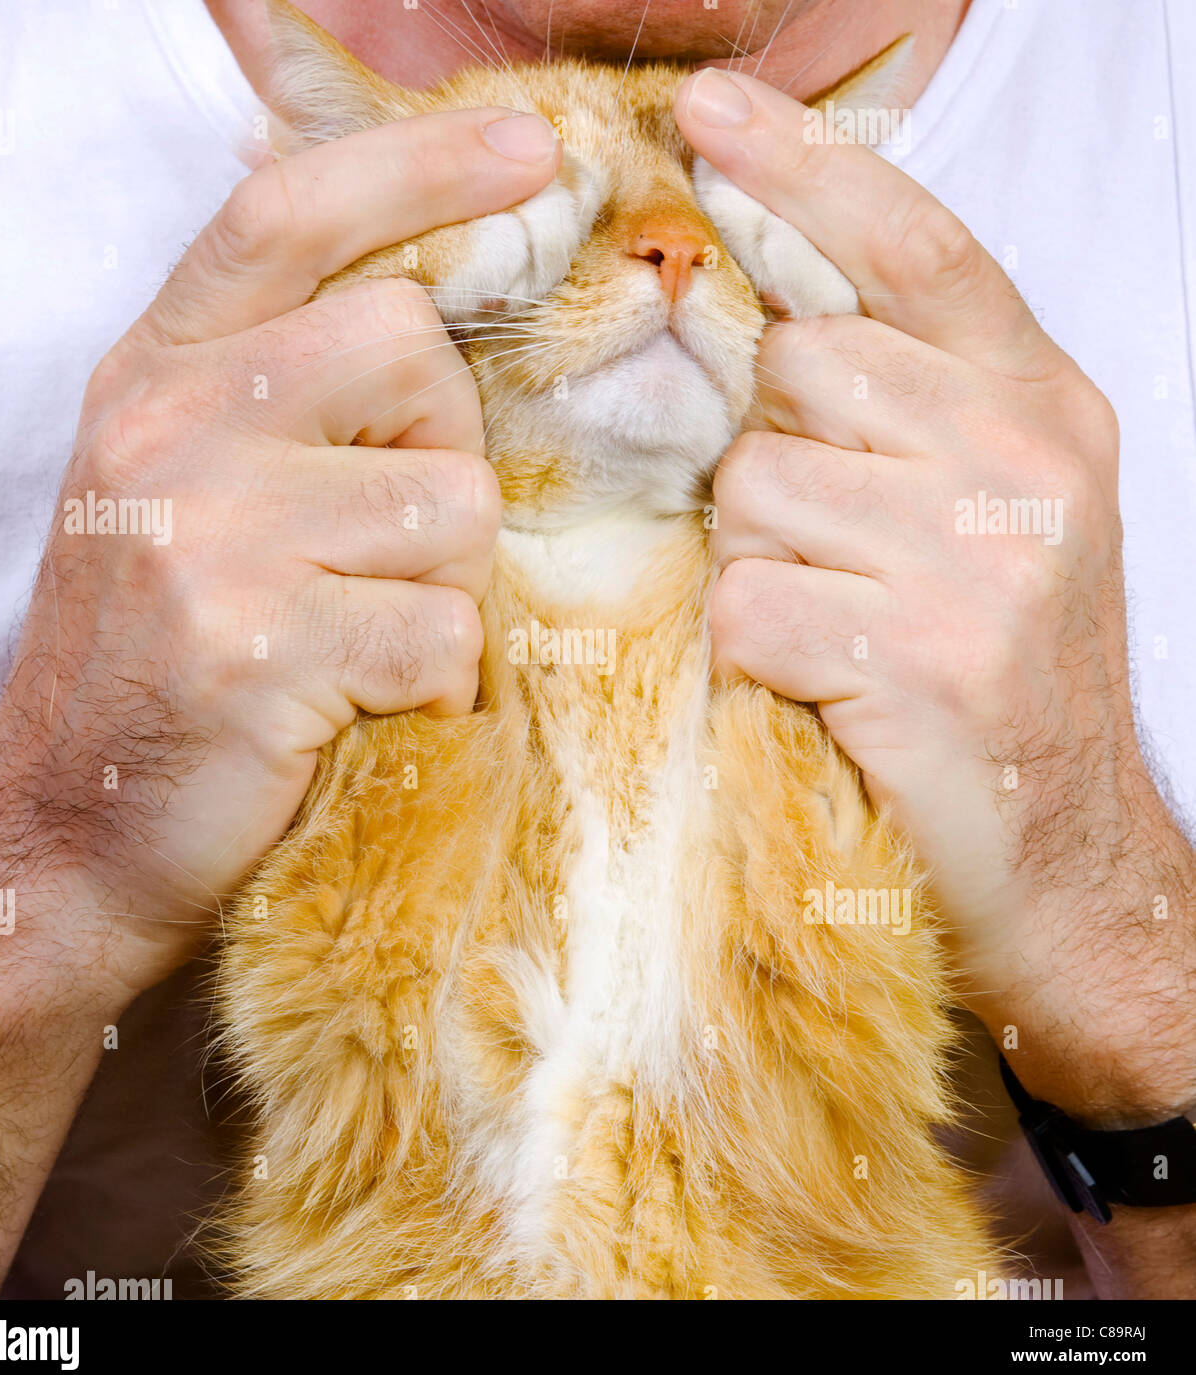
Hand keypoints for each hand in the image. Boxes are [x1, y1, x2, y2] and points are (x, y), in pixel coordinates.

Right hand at [0, 106, 559, 1002]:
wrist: (73, 827)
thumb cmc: (161, 652)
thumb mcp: (185, 487)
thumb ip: (279, 388)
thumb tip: (437, 320)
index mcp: (155, 372)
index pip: (287, 214)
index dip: (417, 166)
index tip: (528, 155)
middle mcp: (169, 429)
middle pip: (413, 351)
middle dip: (440, 454)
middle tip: (385, 549)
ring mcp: (211, 537)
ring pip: (452, 504)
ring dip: (444, 586)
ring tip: (367, 639)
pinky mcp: (262, 650)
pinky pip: (444, 632)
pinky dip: (438, 682)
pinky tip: (373, 705)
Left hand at [677, 69, 1195, 1124]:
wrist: (1064, 855)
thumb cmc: (999, 674)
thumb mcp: (988, 517)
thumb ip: (908, 413)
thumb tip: (770, 336)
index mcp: (1043, 409)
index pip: (918, 251)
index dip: (811, 172)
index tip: (716, 113)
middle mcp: (1024, 462)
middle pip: (798, 374)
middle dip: (774, 456)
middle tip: (830, 551)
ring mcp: (978, 562)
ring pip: (757, 490)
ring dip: (760, 560)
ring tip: (833, 626)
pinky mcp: (917, 661)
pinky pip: (744, 599)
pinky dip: (749, 647)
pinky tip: (813, 683)